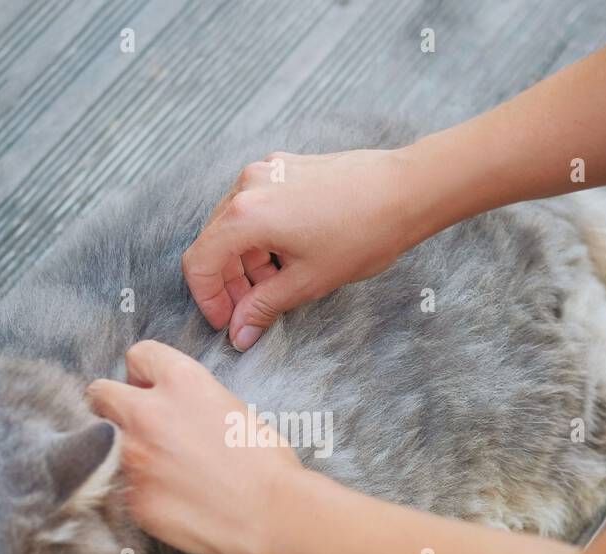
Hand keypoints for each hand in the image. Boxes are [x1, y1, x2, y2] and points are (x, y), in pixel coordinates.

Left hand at [86, 340, 302, 553]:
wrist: (268, 514)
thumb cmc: (264, 463)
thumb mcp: (230, 407)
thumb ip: (190, 399)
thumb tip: (173, 409)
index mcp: (181, 381)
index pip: (138, 355)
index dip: (143, 372)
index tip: (147, 387)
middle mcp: (148, 413)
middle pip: (100, 392)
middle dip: (112, 403)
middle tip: (133, 421)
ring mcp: (134, 457)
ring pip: (102, 441)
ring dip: (120, 447)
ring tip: (154, 465)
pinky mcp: (131, 497)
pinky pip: (119, 483)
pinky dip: (136, 487)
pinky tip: (165, 495)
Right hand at [181, 148, 423, 350]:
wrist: (405, 191)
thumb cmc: (362, 234)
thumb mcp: (307, 281)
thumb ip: (263, 307)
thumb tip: (238, 333)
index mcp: (245, 215)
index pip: (199, 262)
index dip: (208, 299)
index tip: (226, 321)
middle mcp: (247, 186)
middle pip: (214, 242)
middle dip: (228, 282)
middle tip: (250, 312)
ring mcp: (265, 171)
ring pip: (234, 225)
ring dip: (245, 261)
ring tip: (275, 287)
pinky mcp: (283, 167)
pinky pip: (255, 206)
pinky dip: (260, 237)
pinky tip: (287, 258)